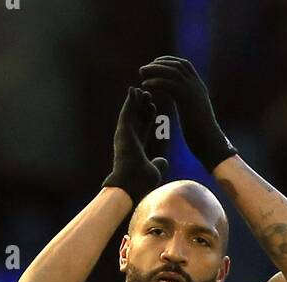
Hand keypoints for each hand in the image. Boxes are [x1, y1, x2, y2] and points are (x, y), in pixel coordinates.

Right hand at [101, 87, 168, 205]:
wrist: (130, 185)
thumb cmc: (140, 183)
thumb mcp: (154, 171)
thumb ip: (158, 164)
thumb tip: (164, 162)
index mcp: (136, 147)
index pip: (142, 128)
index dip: (148, 118)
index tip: (154, 108)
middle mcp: (128, 140)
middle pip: (136, 119)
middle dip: (142, 106)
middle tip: (148, 95)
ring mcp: (123, 135)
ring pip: (130, 113)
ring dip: (135, 101)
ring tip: (141, 89)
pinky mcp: (122, 132)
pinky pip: (126, 112)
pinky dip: (130, 101)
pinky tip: (133, 90)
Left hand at [139, 55, 235, 172]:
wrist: (211, 144)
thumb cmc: (203, 137)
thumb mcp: (195, 114)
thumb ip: (189, 104)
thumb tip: (184, 104)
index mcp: (199, 87)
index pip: (184, 65)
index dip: (168, 62)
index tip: (154, 65)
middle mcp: (197, 85)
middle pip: (176, 65)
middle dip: (158, 64)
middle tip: (143, 69)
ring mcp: (193, 91)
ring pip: (172, 71)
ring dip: (154, 70)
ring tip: (141, 73)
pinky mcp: (186, 99)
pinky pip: (168, 84)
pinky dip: (155, 81)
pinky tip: (145, 85)